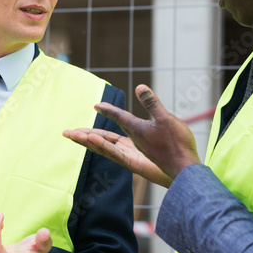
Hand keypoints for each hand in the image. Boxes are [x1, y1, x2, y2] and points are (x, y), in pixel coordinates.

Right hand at [66, 84, 199, 183]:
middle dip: (84, 136)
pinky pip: (115, 153)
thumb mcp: (164, 119)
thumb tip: (140, 86)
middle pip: (101, 139)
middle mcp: (129, 146)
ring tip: (73, 135)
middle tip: (66, 132)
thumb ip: (152, 103)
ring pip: (104, 147)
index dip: (106, 113)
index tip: (96, 105)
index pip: (116, 121)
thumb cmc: (178, 145)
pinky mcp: (133, 163)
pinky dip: (103, 146)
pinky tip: (93, 139)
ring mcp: (129, 155)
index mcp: (135, 134)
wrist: (186, 166)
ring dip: (88, 141)